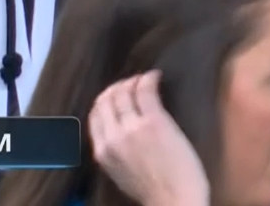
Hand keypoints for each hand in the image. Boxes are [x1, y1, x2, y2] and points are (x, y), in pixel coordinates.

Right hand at [88, 71, 209, 205]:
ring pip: (124, 92)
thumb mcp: (121, 174)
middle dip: (116, 88)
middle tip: (129, 83)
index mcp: (102, 152)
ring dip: (133, 81)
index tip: (114, 96)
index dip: (104, 101)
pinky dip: (149, 79)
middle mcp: (113, 137)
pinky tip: (155, 76)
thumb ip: (114, 153)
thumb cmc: (154, 194)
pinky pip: (145, 91)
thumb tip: (118, 134)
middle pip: (106, 100)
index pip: (95, 115)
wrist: (175, 203)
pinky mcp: (154, 121)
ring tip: (143, 79)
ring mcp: (133, 127)